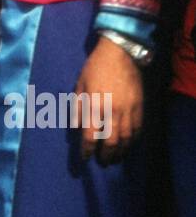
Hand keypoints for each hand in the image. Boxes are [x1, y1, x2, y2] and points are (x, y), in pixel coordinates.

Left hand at [76, 36, 143, 164]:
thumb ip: (77, 108)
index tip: (84, 159)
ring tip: (115, 159)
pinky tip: (127, 146)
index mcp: (94, 106)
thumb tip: (76, 128)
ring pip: (126, 139)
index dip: (86, 151)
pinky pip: (137, 130)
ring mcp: (128, 110)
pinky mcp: (139, 107)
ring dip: (120, 152)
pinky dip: (132, 141)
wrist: (120, 54)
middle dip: (105, 156)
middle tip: (102, 162)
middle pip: (110, 142)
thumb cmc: (95, 68)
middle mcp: (112, 111)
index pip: (90, 136)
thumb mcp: (79, 86)